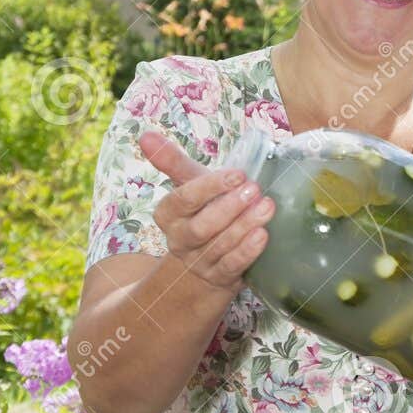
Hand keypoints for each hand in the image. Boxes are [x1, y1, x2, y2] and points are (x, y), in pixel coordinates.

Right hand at [141, 128, 275, 294]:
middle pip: (201, 227)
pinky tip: (264, 235)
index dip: (210, 187)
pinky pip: (232, 266)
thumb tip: (144, 135)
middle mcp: (179, 240)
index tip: (238, 174)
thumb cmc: (203, 211)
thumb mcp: (190, 185)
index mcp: (168, 215)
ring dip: (244, 226)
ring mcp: (198, 262)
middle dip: (229, 208)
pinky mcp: (219, 278)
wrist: (210, 255)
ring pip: (219, 246)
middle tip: (254, 190)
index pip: (183, 200)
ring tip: (267, 207)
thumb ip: (172, 161)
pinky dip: (248, 251)